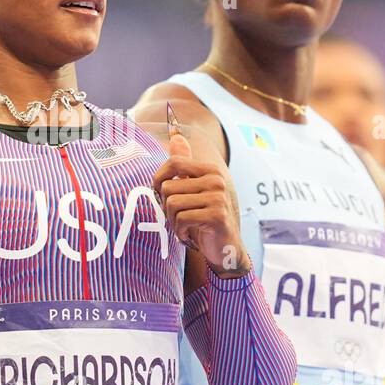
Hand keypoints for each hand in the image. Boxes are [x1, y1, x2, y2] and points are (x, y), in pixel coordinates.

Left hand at [152, 124, 249, 277]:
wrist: (225, 249)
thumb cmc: (205, 218)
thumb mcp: (193, 189)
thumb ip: (184, 165)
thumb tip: (175, 135)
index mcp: (210, 171)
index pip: (174, 163)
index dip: (159, 178)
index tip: (159, 193)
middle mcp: (216, 181)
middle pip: (168, 187)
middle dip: (165, 207)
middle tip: (177, 218)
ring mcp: (218, 198)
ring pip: (172, 204)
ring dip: (172, 221)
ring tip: (183, 226)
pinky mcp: (217, 216)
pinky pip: (181, 219)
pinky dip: (180, 231)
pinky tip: (189, 235)